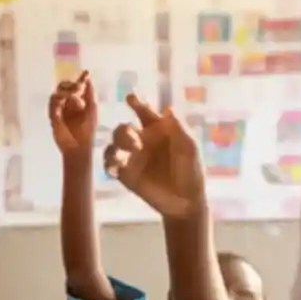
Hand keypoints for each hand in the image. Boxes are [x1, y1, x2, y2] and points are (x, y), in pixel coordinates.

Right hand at [49, 71, 97, 156]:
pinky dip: (60, 99)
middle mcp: (67, 103)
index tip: (86, 72)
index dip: (81, 78)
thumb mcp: (92, 110)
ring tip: (78, 101)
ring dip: (68, 93)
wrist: (79, 147)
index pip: (77, 86)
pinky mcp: (53, 115)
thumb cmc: (87, 131)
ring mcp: (59, 109)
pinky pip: (53, 102)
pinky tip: (66, 102)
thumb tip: (88, 78)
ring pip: (58, 92)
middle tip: (80, 89)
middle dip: (73, 85)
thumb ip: (90, 94)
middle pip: (65, 85)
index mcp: (78, 102)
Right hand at [103, 95, 204, 218]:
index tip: (131, 99)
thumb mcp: (190, 148)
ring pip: (114, 142)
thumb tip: (168, 109)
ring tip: (131, 151)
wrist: (186, 200)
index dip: (136, 103)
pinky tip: (116, 167)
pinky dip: (109, 162)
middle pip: (123, 127)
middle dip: (124, 131)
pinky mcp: (125, 174)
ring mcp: (132, 157)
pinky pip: (110, 164)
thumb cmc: (191, 170)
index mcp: (157, 129)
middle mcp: (142, 140)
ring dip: (118, 143)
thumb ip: (179, 128)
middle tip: (136, 142)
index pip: (143, 111)